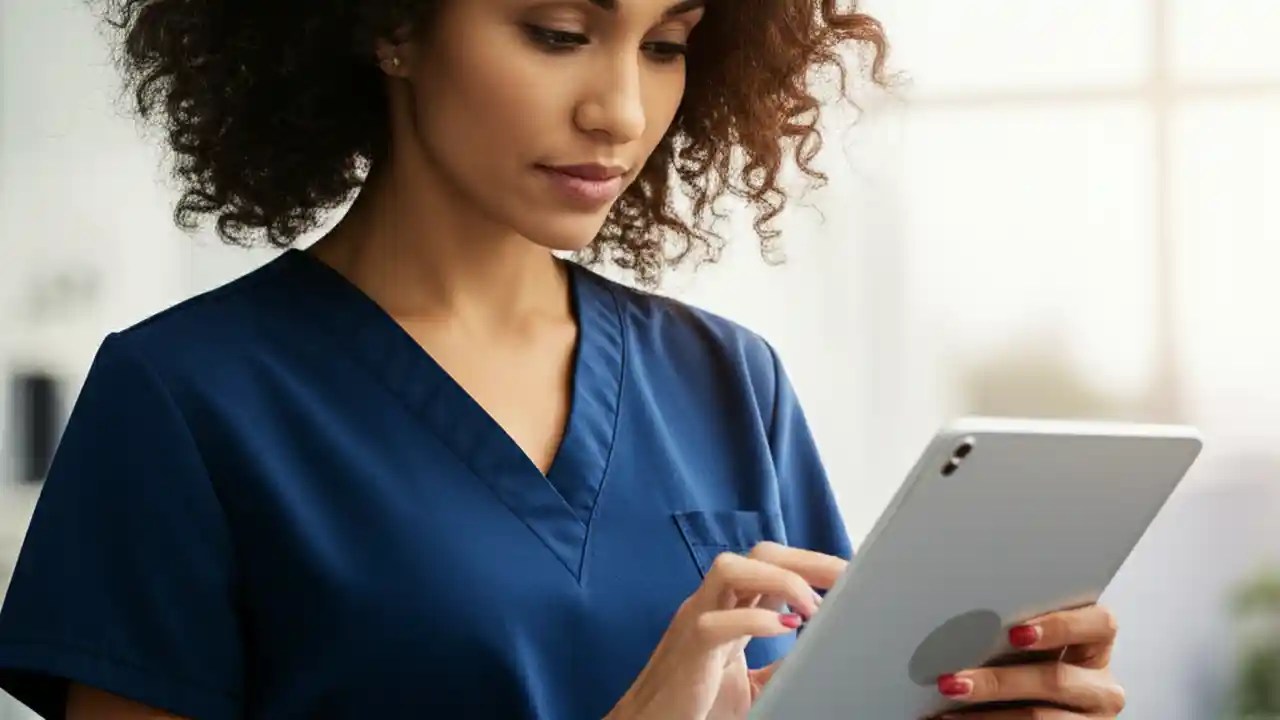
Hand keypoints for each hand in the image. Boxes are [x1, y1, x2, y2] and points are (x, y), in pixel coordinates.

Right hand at [607, 542, 845, 719]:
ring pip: (730, 569)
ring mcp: (695, 621)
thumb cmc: (697, 704)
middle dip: (807, 560)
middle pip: (758, 554)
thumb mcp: (755, 683)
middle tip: (848, 579)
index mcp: (729, 608)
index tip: (852, 574)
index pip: (772, 564)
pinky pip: (715, 622)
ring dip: (780, 580)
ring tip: (812, 607)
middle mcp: (712, 604)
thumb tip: (823, 651)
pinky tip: (784, 630)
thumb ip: (782, 663)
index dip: (813, 562)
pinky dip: (754, 620)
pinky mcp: (688, 650)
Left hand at [932, 604, 1125, 718]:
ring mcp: (1094, 719)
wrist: (1038, 714)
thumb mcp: (1032, 650)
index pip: (1099, 624)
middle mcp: (1102, 685)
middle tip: (951, 682)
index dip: (1059, 626)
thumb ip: (1015, 634)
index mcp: (1096, 644)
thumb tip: (960, 628)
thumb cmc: (1030, 667)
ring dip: (986, 715)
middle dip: (998, 681)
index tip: (1015, 633)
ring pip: (1041, 717)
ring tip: (947, 710)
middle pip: (1055, 679)